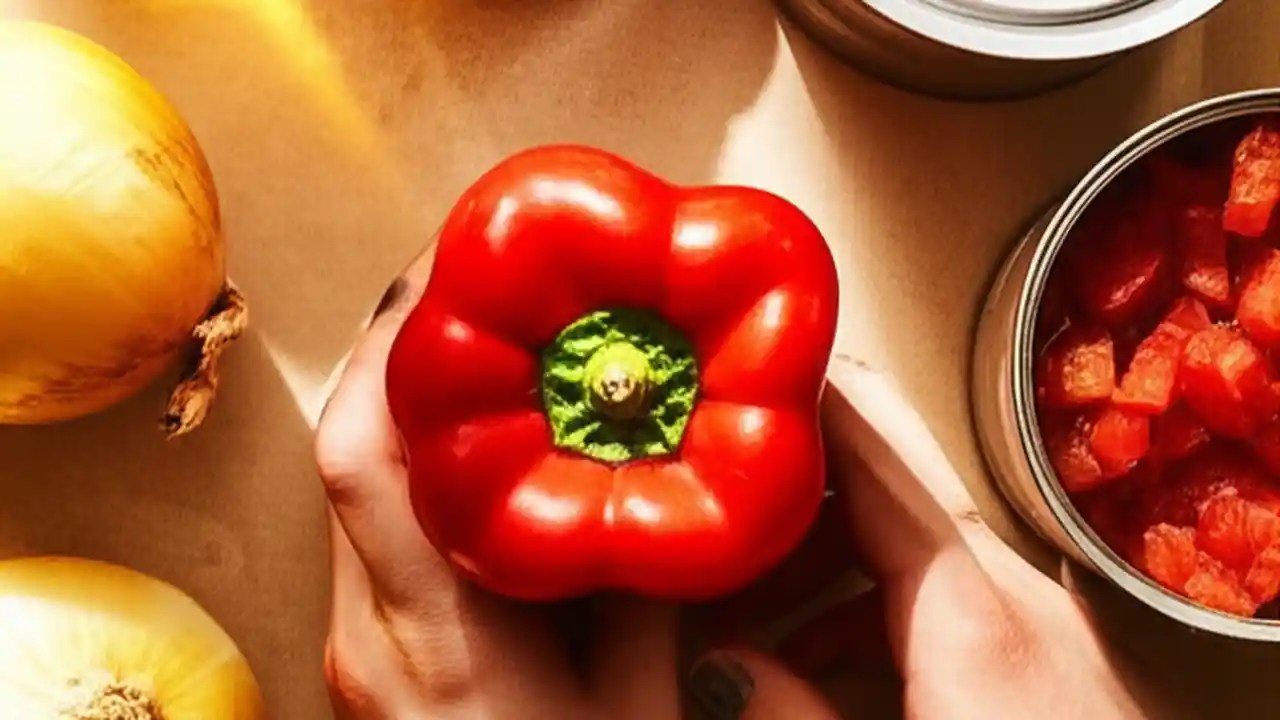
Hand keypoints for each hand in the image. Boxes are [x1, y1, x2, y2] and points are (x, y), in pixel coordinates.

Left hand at [314, 245, 679, 719]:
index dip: (392, 349)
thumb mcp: (644, 710)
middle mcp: (368, 630)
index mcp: (434, 638)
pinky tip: (487, 447)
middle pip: (349, 452)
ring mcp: (359, 641)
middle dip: (400, 348)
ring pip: (358, 485)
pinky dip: (420, 463)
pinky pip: (378, 527)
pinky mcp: (373, 651)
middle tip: (474, 276)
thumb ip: (650, 594)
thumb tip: (662, 477)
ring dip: (407, 400)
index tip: (442, 266)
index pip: (369, 460)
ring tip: (485, 338)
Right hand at [685, 357, 1153, 719]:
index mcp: (978, 620)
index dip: (812, 413)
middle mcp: (1024, 607)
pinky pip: (951, 617)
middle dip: (790, 512)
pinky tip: (822, 672)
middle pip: (888, 515)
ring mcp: (1050, 640)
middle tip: (707, 522)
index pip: (875, 476)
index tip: (757, 368)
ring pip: (917, 567)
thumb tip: (712, 665)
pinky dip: (876, 624)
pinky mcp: (1058, 679)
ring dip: (826, 579)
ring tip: (742, 615)